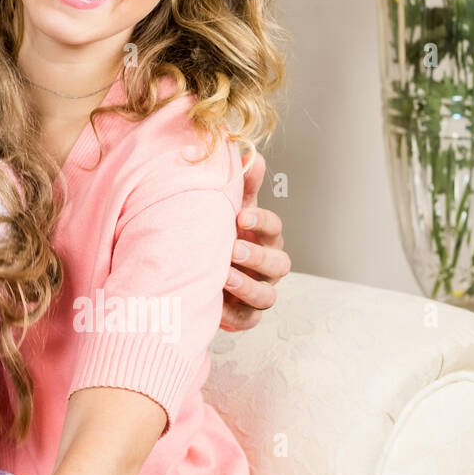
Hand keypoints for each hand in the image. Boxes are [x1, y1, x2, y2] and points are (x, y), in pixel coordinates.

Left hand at [221, 148, 291, 331]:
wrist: (193, 265)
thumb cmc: (216, 231)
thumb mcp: (224, 206)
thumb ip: (240, 185)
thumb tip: (252, 154)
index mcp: (263, 237)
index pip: (274, 228)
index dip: (262, 222)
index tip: (240, 216)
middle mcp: (267, 265)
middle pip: (280, 264)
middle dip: (258, 257)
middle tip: (232, 249)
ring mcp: (258, 291)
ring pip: (267, 296)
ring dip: (248, 287)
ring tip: (224, 277)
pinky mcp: (244, 314)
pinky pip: (248, 320)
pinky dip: (235, 315)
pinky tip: (218, 306)